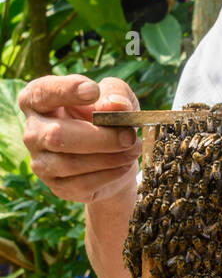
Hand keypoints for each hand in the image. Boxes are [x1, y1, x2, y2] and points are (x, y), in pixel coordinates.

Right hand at [19, 75, 140, 205]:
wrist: (116, 155)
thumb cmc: (108, 117)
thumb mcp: (116, 96)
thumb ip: (116, 93)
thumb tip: (116, 105)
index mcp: (38, 100)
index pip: (41, 92)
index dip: (65, 91)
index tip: (93, 91)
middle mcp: (33, 131)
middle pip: (56, 135)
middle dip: (100, 136)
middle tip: (129, 135)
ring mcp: (41, 162)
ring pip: (70, 163)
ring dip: (109, 157)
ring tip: (132, 149)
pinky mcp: (57, 186)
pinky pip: (81, 184)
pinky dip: (109, 175)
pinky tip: (123, 165)